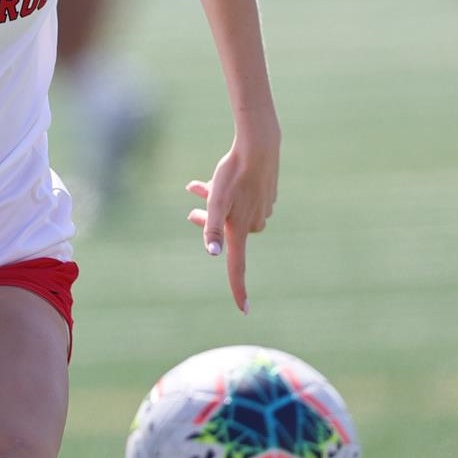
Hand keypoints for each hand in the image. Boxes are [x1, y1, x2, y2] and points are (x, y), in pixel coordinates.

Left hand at [187, 128, 279, 312]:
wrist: (259, 146)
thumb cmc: (233, 174)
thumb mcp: (217, 200)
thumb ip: (212, 227)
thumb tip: (213, 254)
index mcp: (240, 230)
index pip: (238, 268)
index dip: (239, 290)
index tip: (244, 311)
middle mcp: (254, 224)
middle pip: (226, 233)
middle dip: (207, 223)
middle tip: (191, 211)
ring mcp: (262, 209)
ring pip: (233, 213)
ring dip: (215, 204)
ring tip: (196, 187)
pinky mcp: (266, 196)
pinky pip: (242, 201)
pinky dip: (229, 195)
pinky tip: (220, 178)